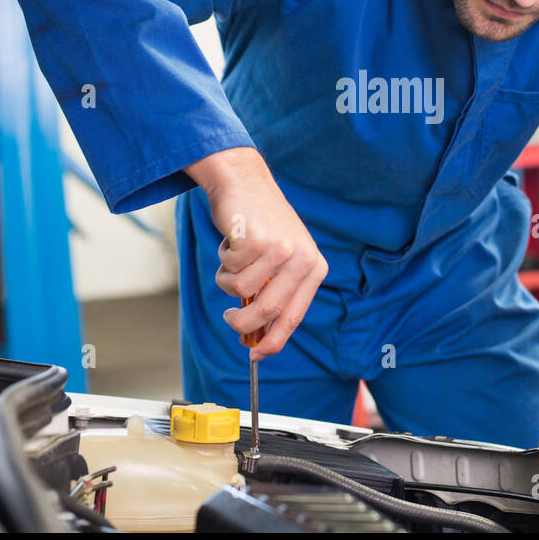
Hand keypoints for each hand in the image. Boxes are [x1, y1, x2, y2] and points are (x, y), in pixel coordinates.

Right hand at [184, 147, 327, 358]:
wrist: (244, 183)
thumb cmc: (261, 225)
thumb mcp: (282, 258)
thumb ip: (277, 291)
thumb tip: (259, 334)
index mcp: (314, 267)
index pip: (294, 316)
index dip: (273, 342)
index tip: (257, 356)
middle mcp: (303, 258)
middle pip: (267, 311)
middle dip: (241, 322)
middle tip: (228, 317)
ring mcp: (280, 248)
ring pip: (242, 290)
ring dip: (228, 279)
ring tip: (234, 258)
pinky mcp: (257, 240)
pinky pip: (229, 270)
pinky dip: (223, 260)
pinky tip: (232, 240)